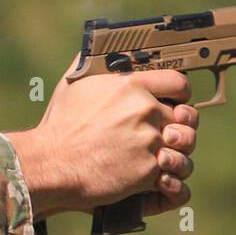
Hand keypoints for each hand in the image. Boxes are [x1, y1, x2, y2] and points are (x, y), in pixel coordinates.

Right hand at [6, 53, 199, 218]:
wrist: (50, 163)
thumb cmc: (58, 125)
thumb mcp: (72, 85)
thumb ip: (89, 65)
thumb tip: (93, 51)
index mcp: (131, 86)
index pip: (179, 83)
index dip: (181, 95)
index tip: (175, 103)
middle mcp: (145, 111)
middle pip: (186, 119)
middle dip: (176, 128)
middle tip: (165, 136)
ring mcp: (149, 142)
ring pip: (185, 149)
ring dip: (176, 156)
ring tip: (161, 161)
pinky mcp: (148, 171)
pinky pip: (174, 178)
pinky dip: (167, 183)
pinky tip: (156, 181)